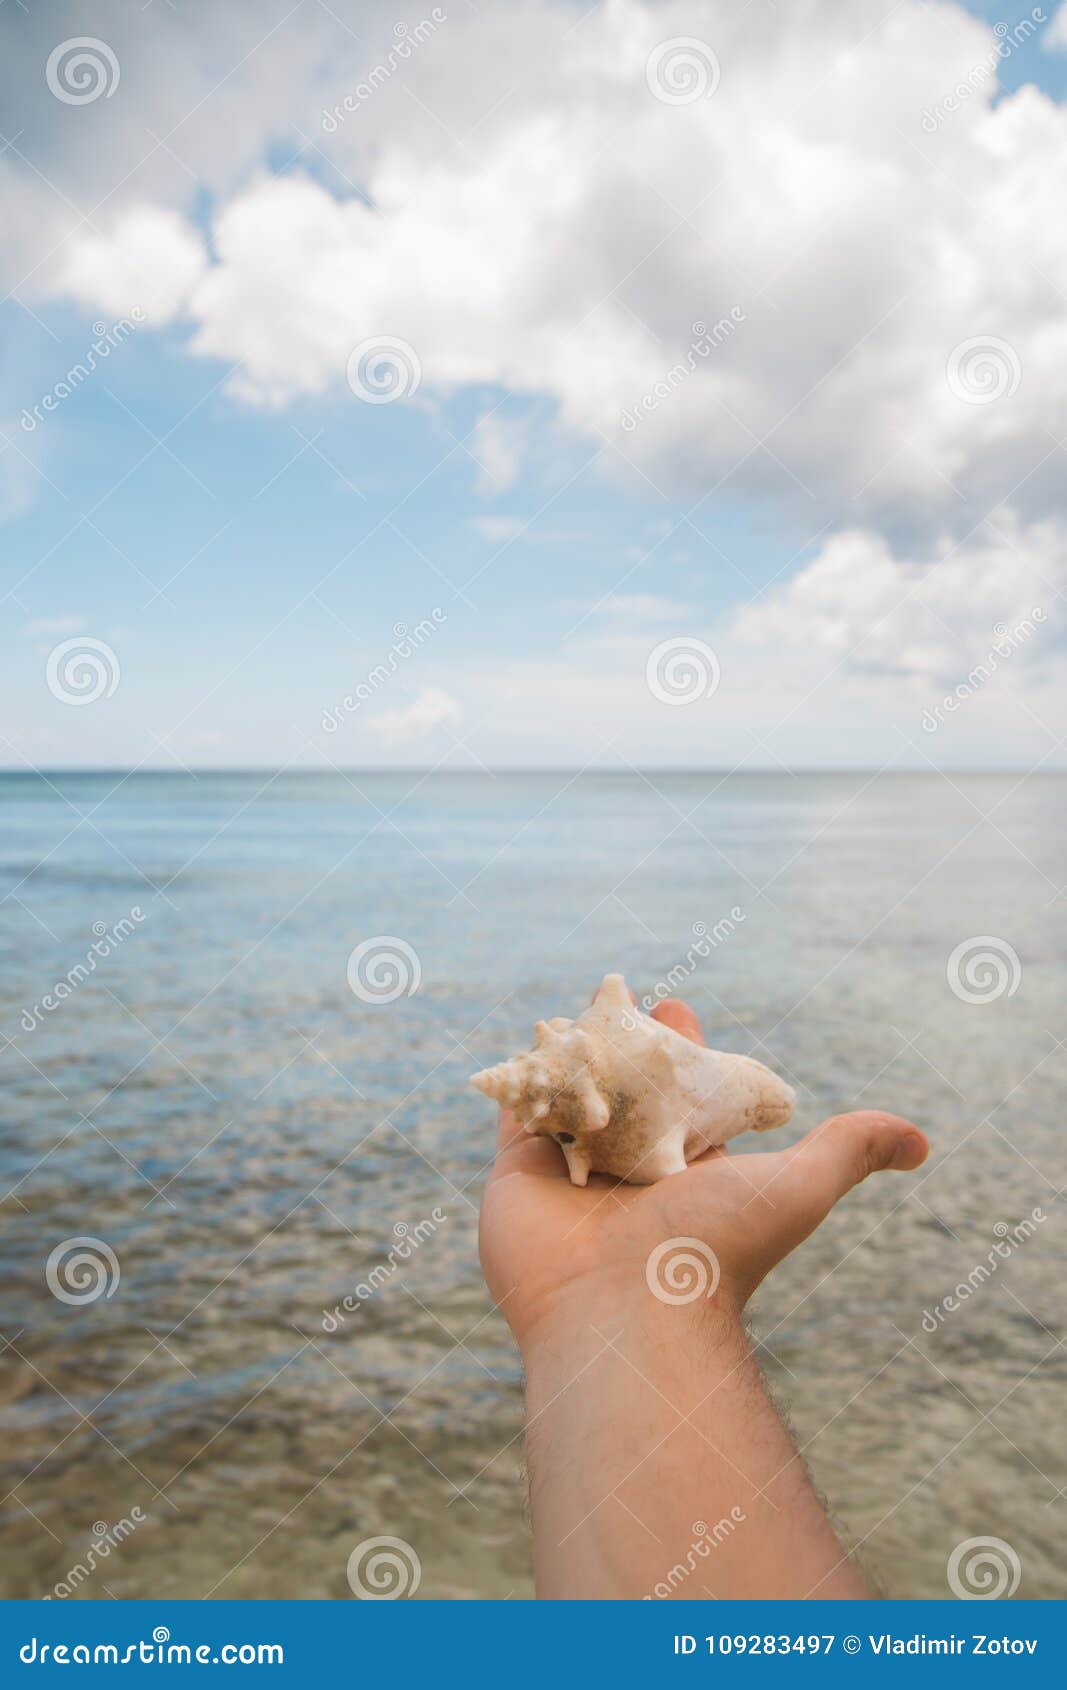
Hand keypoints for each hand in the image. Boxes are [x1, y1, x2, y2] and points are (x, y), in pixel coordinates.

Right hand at [479, 994, 928, 1354]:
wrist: (628, 1314)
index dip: (685, 1049)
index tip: (678, 1008)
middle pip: (627, 1090)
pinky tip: (518, 1055)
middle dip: (623, 1045)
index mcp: (690, 1166)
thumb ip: (850, 1151)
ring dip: (567, 1059)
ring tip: (563, 1016)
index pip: (686, 1094)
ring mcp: (573, 1174)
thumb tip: (921, 1142)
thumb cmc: (716, 1250)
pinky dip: (516, 1088)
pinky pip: (516, 1121)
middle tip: (619, 995)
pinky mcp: (520, 1179)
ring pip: (569, 1098)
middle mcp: (633, 1169)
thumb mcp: (798, 1189)